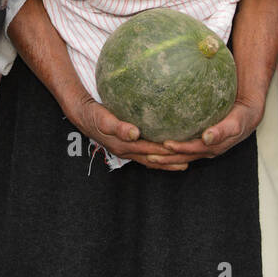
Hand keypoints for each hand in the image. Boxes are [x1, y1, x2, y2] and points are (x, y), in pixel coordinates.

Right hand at [58, 88, 190, 171]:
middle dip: (173, 161)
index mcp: (125, 146)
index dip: (167, 153)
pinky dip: (160, 153)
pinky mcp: (129, 144)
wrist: (84, 114)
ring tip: (188, 160)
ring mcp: (129, 150)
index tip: (184, 151)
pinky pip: (148, 151)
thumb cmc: (94, 114)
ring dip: (169, 161)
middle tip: (193, 158)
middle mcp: (129, 152)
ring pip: (153, 159)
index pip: (151, 152)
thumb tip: (134, 133)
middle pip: (155, 160)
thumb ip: (118, 127)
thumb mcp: (103, 119)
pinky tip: (171, 146)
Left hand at [157, 89, 265, 165]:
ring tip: (146, 152)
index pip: (191, 151)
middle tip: (147, 154)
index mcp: (212, 148)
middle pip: (181, 157)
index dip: (178, 149)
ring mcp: (201, 147)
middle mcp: (205, 150)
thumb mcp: (237, 123)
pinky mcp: (198, 141)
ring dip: (164, 155)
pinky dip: (168, 147)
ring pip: (179, 154)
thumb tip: (206, 138)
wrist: (247, 114)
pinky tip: (155, 139)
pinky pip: (181, 146)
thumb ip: (223, 130)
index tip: (165, 145)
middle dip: (165, 158)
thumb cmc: (242, 116)